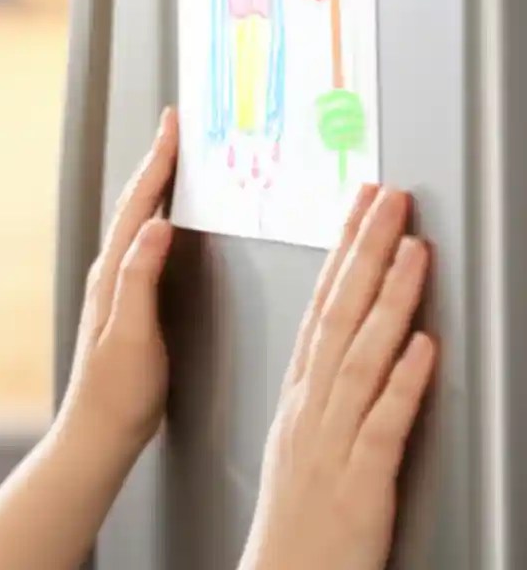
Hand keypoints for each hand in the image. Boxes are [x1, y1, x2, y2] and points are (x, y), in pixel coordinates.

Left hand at [54, 107, 177, 457]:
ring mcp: (116, 286)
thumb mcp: (134, 334)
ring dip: (155, 186)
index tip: (173, 126)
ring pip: (137, 220)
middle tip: (176, 126)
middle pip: (135, 204)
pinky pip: (142, 243)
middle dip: (157, 162)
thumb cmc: (118, 390)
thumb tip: (156, 226)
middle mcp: (110, 273)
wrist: (99, 430)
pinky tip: (166, 220)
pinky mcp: (126, 301)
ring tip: (173, 158)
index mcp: (114, 274)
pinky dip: (156, 217)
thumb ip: (142, 279)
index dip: (158, 163)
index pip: (139, 206)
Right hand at [241, 187, 436, 569]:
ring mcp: (332, 440)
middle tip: (387, 202)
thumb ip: (331, 393)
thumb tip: (360, 346)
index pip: (322, 310)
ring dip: (390, 300)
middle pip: (339, 317)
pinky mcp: (360, 479)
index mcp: (301, 398)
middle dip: (365, 254)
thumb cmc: (298, 518)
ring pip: (362, 358)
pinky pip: (383, 424)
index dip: (344, 256)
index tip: (362, 211)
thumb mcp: (306, 443)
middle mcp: (312, 409)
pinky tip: (422, 347)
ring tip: (414, 251)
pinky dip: (403, 383)